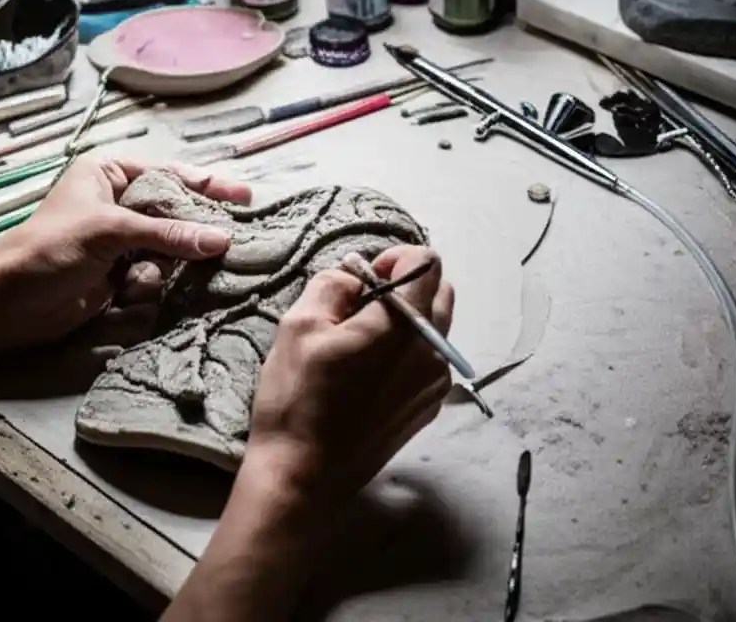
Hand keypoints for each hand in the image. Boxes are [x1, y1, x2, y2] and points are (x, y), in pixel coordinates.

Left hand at [0, 154, 251, 348]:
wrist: (11, 301)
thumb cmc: (51, 249)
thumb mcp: (111, 232)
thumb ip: (168, 233)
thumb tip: (221, 239)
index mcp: (109, 174)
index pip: (169, 174)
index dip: (207, 184)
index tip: (245, 196)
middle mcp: (117, 203)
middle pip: (174, 211)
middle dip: (196, 227)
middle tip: (235, 235)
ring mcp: (120, 240)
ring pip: (170, 246)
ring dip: (173, 260)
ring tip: (176, 267)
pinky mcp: (120, 273)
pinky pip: (157, 272)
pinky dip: (155, 281)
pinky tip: (144, 288)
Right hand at [246, 245, 454, 508]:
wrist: (301, 477)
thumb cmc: (295, 399)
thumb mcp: (299, 325)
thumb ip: (333, 283)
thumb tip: (354, 275)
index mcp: (404, 326)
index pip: (427, 262)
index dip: (394, 257)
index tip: (363, 277)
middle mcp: (432, 352)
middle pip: (440, 292)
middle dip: (405, 285)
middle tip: (361, 303)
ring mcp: (435, 384)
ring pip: (435, 328)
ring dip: (407, 319)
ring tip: (359, 340)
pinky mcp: (427, 408)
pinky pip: (427, 361)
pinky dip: (406, 352)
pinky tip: (366, 373)